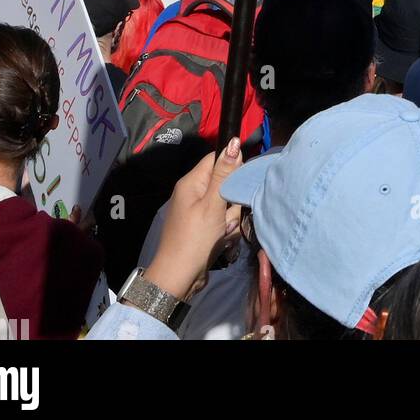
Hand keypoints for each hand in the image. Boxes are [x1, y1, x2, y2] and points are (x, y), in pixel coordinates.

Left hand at [142, 138, 243, 302]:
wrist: (178, 279)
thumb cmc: (195, 238)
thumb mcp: (213, 205)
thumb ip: (225, 174)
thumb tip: (234, 141)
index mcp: (191, 182)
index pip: (216, 159)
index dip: (232, 166)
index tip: (241, 182)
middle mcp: (193, 193)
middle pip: (225, 185)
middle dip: (231, 203)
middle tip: (225, 218)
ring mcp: (197, 212)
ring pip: (226, 206)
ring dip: (229, 221)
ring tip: (221, 234)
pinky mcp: (202, 228)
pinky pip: (222, 222)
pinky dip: (224, 232)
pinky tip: (220, 243)